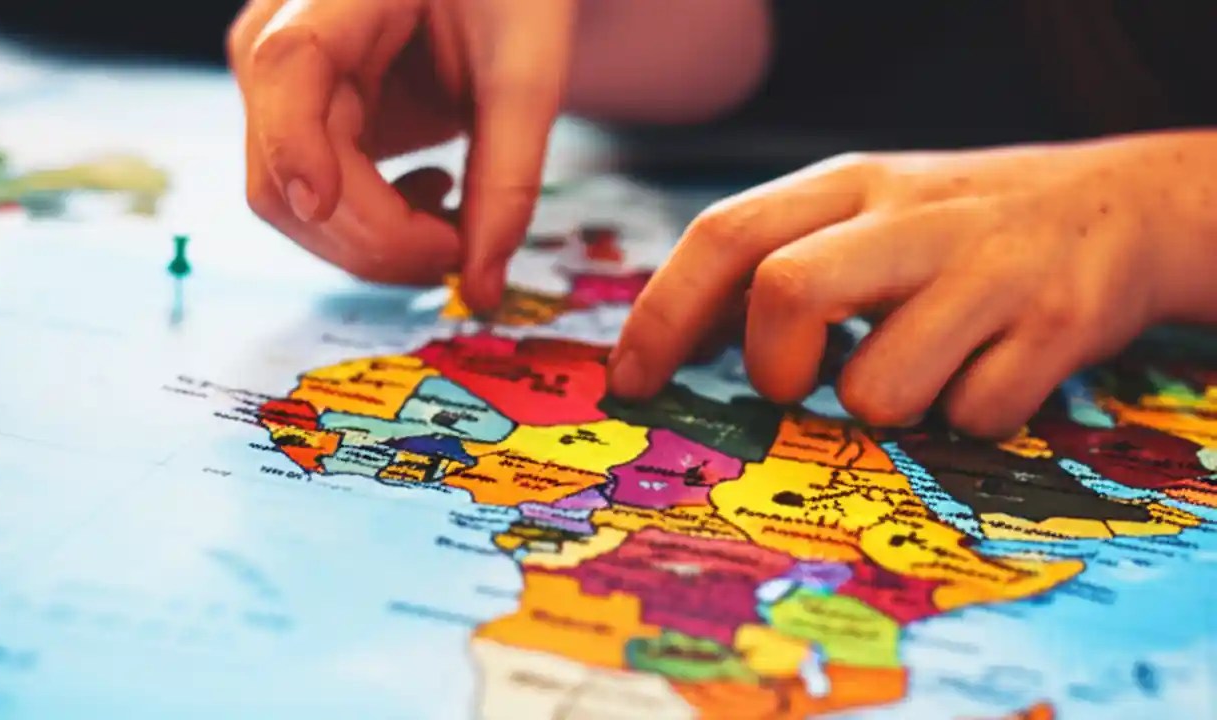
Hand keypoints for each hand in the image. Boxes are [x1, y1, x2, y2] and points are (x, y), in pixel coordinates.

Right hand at [228, 0, 573, 305]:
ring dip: (378, 244)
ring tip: (458, 219)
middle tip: (463, 249)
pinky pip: (319, 207)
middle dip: (374, 238)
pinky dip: (379, 228)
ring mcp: (282, 96)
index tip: (327, 204)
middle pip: (285, 175)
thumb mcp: (528, 70)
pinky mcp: (303, 130)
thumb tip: (482, 292)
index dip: (296, 143)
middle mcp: (279, 45)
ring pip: (294, 208)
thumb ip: (508, 178)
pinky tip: (436, 195)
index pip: (287, 66)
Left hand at [610, 133, 1216, 437]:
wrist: (1126, 203)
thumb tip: (668, 341)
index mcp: (850, 184)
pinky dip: (966, 420)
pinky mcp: (1060, 325)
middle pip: (789, 290)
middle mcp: (913, 216)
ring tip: (917, 377)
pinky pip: (973, 416)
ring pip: (881, 384)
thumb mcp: (862, 215)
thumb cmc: (957, 229)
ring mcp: (991, 269)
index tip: (632, 384)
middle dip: (771, 367)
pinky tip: (988, 377)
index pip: (726, 235)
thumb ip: (773, 264)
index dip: (661, 316)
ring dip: (883, 408)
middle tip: (792, 389)